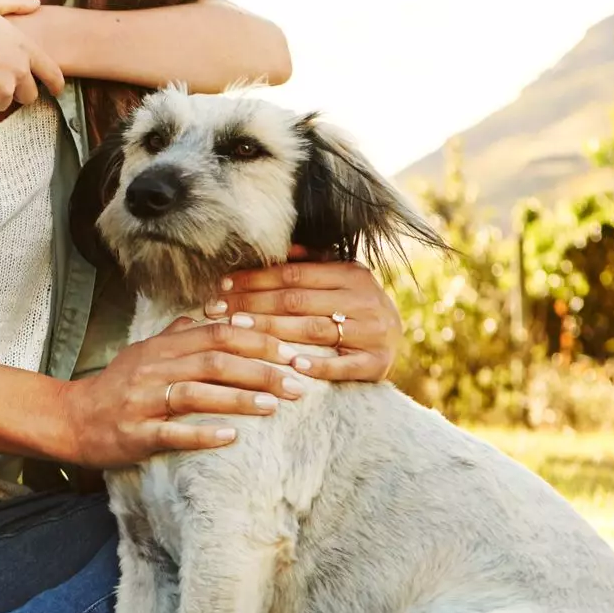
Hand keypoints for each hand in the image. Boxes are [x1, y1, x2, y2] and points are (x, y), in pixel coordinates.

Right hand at [0, 0, 64, 112]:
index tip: (57, 90)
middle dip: (19, 92)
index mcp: (23, 49)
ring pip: (3, 102)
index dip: (56, 83)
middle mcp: (17, 73)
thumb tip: (35, 2)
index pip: (51, 72)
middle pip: (29, 95)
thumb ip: (14, 0)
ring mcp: (1, 90)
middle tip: (3, 85)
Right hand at [57, 317, 306, 467]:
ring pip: (196, 393)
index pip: (216, 334)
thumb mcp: (142, 352)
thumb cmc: (113, 388)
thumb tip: (209, 315)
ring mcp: (143, 401)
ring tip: (273, 405)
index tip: (290, 352)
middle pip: (214, 361)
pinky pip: (172, 432)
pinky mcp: (136, 433)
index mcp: (161, 348)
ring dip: (238, 398)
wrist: (70, 419)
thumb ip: (176, 335)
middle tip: (296, 383)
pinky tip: (230, 437)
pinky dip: (202, 434)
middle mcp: (153, 369)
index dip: (257, 341)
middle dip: (260, 370)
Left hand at [201, 245, 401, 381]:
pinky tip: (294, 365)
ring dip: (273, 330)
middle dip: (252, 304)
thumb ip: (313, 263)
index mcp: (351, 273)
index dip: (255, 279)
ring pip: (314, 329)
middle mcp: (364, 299)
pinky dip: (319, 365)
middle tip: (217, 310)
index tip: (221, 285)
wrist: (395, 341)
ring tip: (239, 331)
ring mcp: (372, 331)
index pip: (294, 274)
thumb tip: (283, 247)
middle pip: (297, 300)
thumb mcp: (340, 280)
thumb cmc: (355, 307)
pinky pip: (344, 364)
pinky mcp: (376, 362)